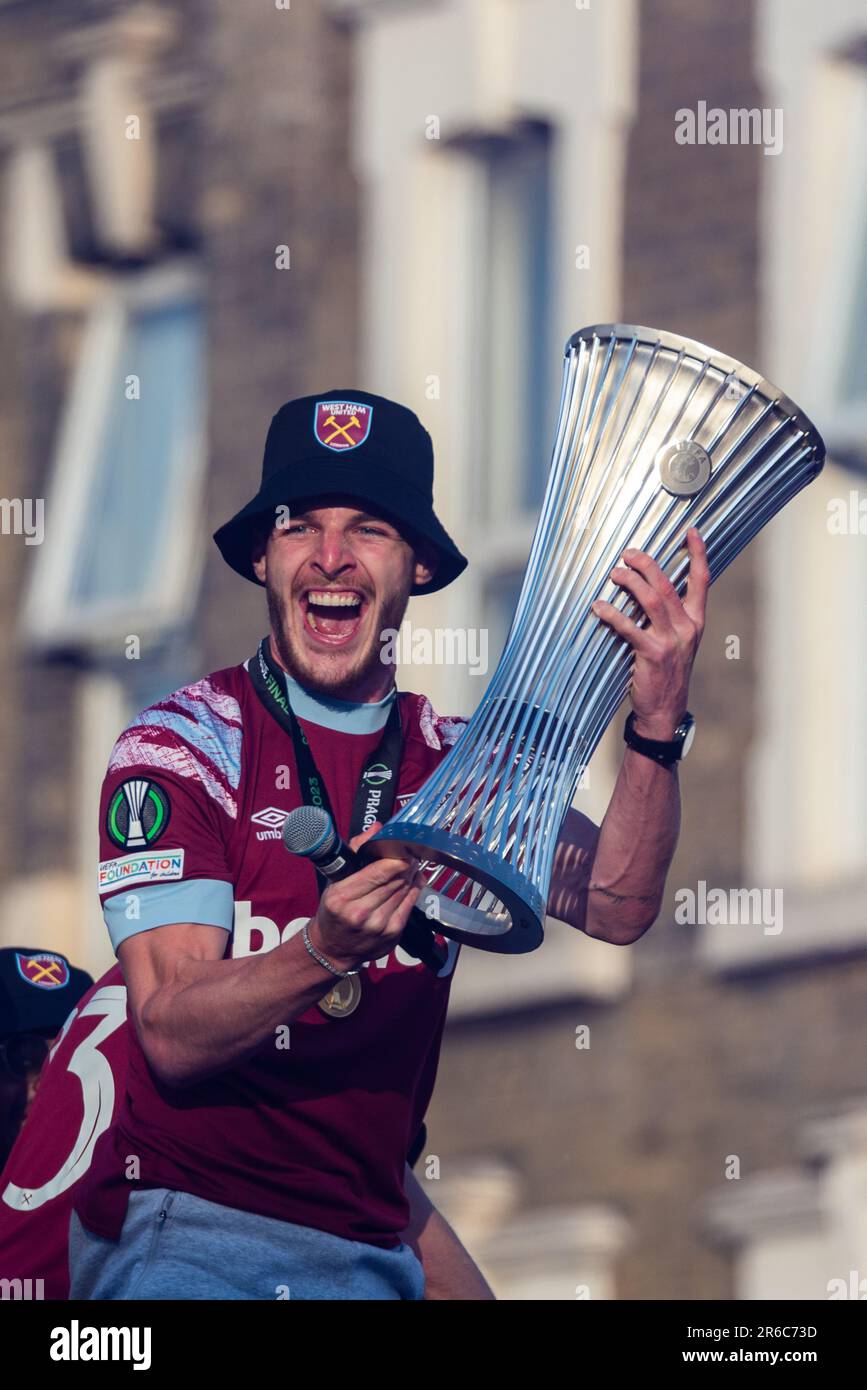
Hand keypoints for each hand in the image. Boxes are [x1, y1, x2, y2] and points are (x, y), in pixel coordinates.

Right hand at [308, 821, 423, 970]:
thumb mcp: (336, 880)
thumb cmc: (334, 911)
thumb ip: (357, 850)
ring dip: (411, 876)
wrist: (334, 949)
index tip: (403, 848)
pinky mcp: (392, 935)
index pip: (378, 871)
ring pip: (404, 891)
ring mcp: (378, 926)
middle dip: (405, 864)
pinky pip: (410, 905)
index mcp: (342, 896)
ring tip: (410, 866)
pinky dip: (413, 891)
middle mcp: (360, 913)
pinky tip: (413, 882)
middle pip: (395, 880)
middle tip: (409, 854)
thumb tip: (377, 828)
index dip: (396, 858)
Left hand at [590, 527, 708, 738]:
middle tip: (628, 553)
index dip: (698, 554)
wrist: (665, 710)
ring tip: (614, 574)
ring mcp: (671, 641)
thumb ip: (670, 617)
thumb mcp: (678, 642)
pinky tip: (598, 607)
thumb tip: (647, 588)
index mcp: (695, 621)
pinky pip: (629, 628)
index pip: (702, 581)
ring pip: (652, 600)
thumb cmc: (666, 672)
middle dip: (647, 564)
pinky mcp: (652, 654)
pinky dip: (612, 615)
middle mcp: (687, 628)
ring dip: (630, 582)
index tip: (691, 531)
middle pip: (668, 585)